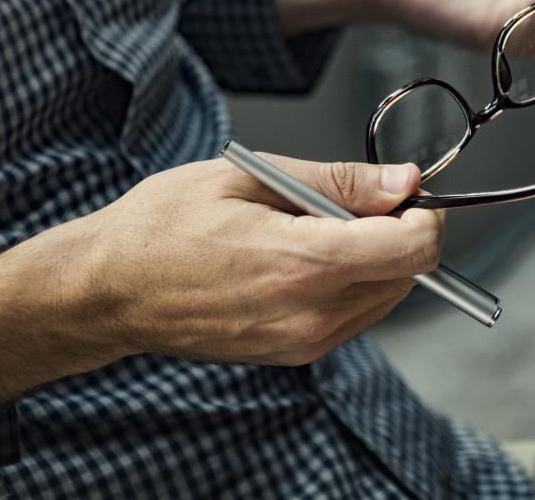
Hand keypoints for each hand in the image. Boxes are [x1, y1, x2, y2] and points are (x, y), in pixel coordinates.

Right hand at [82, 155, 442, 365]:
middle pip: (407, 276)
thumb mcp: (249, 178)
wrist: (110, 289)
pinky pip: (351, 317)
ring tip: (313, 230)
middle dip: (399, 234)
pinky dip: (348, 284)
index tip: (405, 194)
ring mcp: (302, 343)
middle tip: (352, 202)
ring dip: (374, 260)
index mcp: (303, 263)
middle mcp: (311, 314)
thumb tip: (403, 181)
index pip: (413, 251)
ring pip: (383, 298)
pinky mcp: (291, 356)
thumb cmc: (164, 225)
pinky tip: (299, 259)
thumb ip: (338, 183)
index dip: (424, 216)